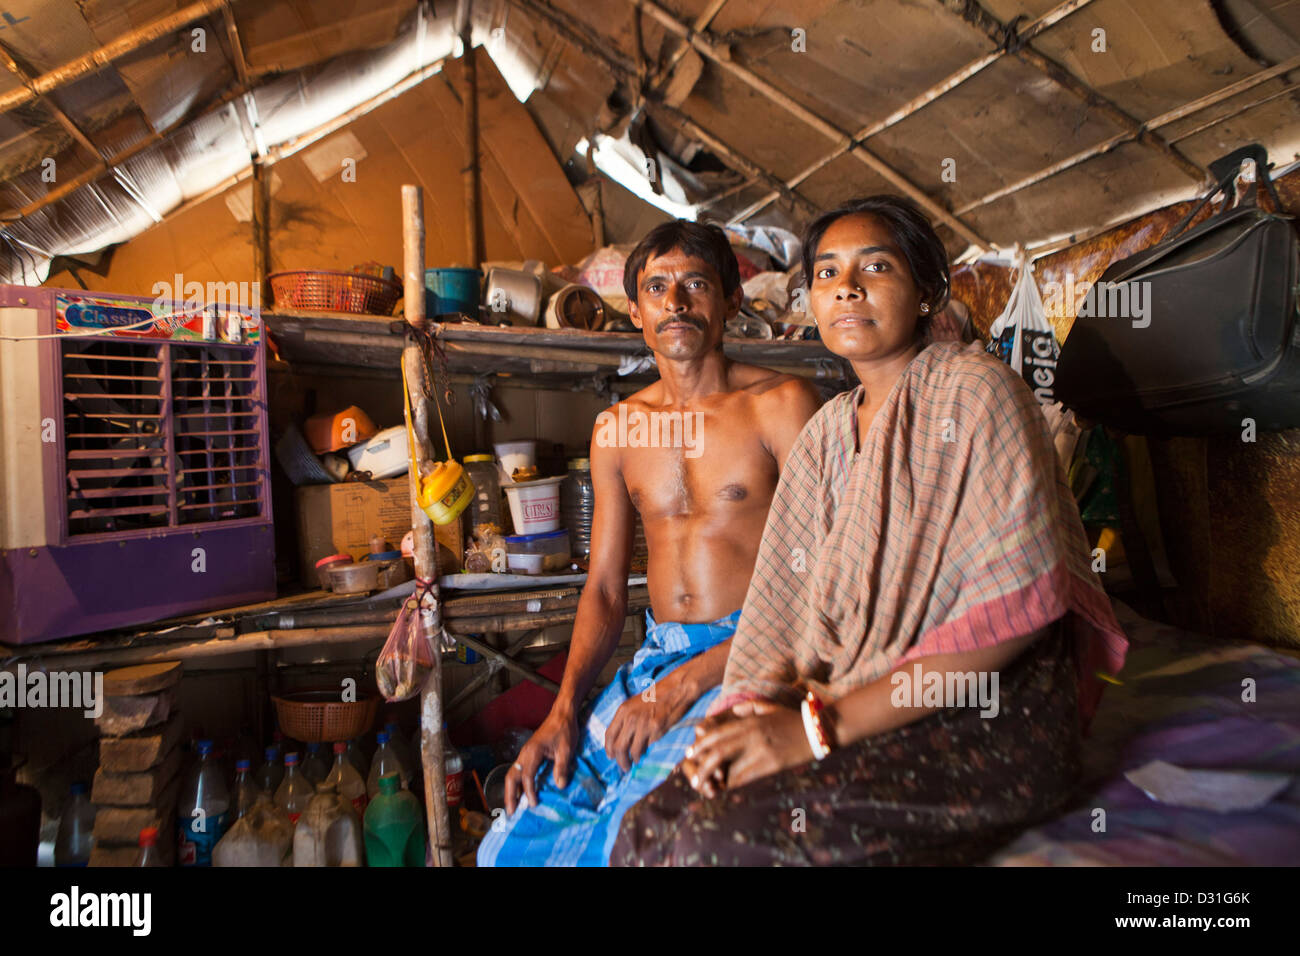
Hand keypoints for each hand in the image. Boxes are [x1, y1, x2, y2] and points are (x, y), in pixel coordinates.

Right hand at [505, 707, 579, 814]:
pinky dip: (516, 784)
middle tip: (510, 813)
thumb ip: (562, 767)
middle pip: (511, 776)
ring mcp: (524, 753)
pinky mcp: (528, 754)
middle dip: (510, 795)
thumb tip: (560, 786)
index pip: (526, 775)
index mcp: (533, 752)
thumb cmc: (565, 730)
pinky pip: (518, 771)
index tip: (533, 804)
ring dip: (510, 791)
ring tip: (512, 807)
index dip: (529, 791)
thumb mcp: (567, 749)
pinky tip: (520, 793)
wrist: (562, 714)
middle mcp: (524, 753)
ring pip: (512, 774)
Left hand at [605, 676, 691, 772]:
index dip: (608, 748)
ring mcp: (642, 724)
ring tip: (633, 764)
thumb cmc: (657, 696)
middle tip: (623, 766)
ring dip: (631, 761)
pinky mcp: (655, 730)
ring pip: (631, 751)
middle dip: (619, 760)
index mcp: (623, 710)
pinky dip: (643, 755)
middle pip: (618, 746)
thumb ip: (627, 719)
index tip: (611, 756)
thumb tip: (622, 739)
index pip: (609, 734)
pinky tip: (643, 756)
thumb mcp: (635, 704)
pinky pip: (646, 747)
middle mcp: (630, 718)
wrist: (676, 689)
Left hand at [683, 702, 809, 796]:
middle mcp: (752, 735)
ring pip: (728, 765)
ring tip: (704, 785)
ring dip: (713, 777)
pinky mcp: (771, 764)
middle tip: (693, 775)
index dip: (700, 745)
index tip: (690, 753)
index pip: (717, 734)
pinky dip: (732, 784)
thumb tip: (731, 710)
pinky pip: (745, 776)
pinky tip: (725, 789)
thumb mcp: (769, 707)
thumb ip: (748, 707)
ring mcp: (761, 750)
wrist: (817, 730)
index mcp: (749, 722)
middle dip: (701, 764)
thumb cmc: (792, 720)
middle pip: (718, 750)